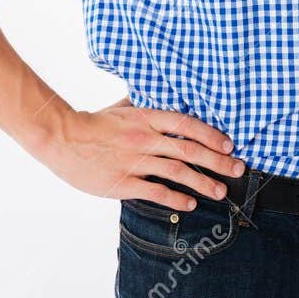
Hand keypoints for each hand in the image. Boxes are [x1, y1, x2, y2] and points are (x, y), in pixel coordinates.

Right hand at [37, 98, 245, 210]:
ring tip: (221, 191)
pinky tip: (190, 203)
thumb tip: (156, 93)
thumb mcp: (121, 107)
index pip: (187, 125)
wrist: (61, 138)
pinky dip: (177, 198)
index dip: (212, 135)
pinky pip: (157, 192)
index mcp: (146, 117)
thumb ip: (142, 104)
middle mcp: (145, 138)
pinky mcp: (123, 182)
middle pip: (190, 150)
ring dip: (204, 183)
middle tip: (237, 169)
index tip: (229, 145)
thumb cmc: (91, 123)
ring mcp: (135, 161)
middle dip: (218, 161)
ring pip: (179, 173)